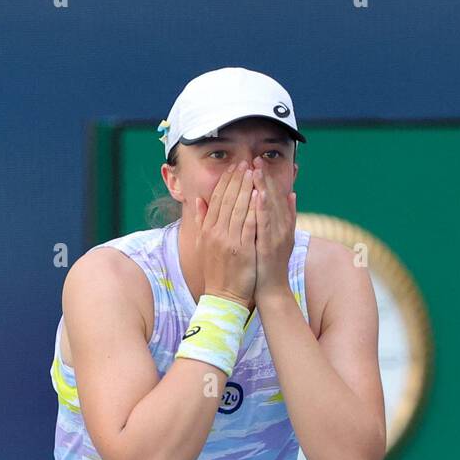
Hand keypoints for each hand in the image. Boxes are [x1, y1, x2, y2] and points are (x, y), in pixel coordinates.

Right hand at [194, 160, 257, 307]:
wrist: (223, 296)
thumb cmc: (217, 271)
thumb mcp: (204, 244)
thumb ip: (202, 221)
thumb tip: (199, 201)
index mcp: (208, 229)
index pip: (217, 199)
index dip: (226, 181)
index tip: (234, 168)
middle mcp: (217, 233)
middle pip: (228, 200)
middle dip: (238, 179)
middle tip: (246, 163)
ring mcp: (229, 241)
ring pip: (238, 209)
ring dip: (247, 188)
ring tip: (254, 173)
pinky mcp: (243, 250)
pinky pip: (249, 225)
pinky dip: (254, 209)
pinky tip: (260, 196)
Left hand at [252, 158, 295, 301]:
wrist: (271, 290)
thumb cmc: (269, 265)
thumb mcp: (278, 238)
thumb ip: (285, 217)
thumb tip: (292, 194)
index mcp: (282, 226)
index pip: (275, 197)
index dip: (267, 179)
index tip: (257, 162)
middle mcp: (282, 228)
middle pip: (274, 198)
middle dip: (264, 177)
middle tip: (255, 159)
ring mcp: (277, 236)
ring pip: (270, 207)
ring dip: (264, 187)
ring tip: (256, 169)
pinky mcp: (270, 245)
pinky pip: (265, 223)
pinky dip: (263, 208)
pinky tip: (258, 193)